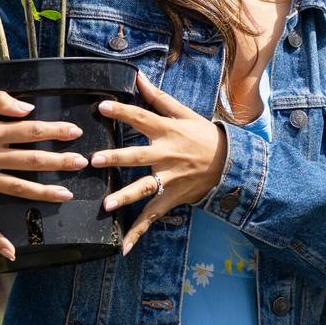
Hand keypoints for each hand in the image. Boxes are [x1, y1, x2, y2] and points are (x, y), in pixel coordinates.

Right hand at [0, 91, 85, 262]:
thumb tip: (28, 108)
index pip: (30, 132)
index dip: (54, 131)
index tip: (75, 133)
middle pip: (30, 160)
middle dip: (58, 162)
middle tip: (82, 163)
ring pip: (16, 187)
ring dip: (42, 192)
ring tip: (66, 195)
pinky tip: (11, 252)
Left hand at [91, 72, 227, 254]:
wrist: (230, 162)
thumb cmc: (202, 134)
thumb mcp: (183, 113)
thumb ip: (158, 97)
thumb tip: (137, 77)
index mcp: (167, 131)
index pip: (141, 118)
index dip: (122, 111)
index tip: (101, 106)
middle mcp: (166, 155)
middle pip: (138, 156)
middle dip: (117, 158)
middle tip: (95, 160)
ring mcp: (169, 178)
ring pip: (144, 188)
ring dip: (125, 196)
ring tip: (106, 205)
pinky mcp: (172, 197)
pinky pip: (152, 216)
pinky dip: (138, 232)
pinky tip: (123, 247)